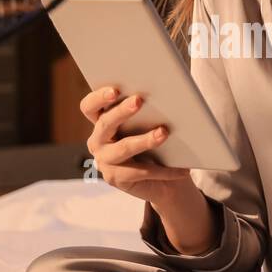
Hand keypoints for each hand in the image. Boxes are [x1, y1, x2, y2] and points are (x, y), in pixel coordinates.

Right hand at [81, 85, 194, 204]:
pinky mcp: (116, 179)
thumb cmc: (153, 144)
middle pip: (105, 123)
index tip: (115, 90)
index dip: (98, 98)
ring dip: (145, 140)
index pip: (89, 107)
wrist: (160, 181)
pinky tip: (182, 169)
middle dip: (122, 111)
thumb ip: (147, 112)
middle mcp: (97, 141)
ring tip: (163, 132)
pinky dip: (164, 170)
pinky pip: (141, 172)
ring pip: (124, 148)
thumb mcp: (147, 125)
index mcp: (101, 122)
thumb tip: (164, 94)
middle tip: (138, 100)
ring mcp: (104, 161)